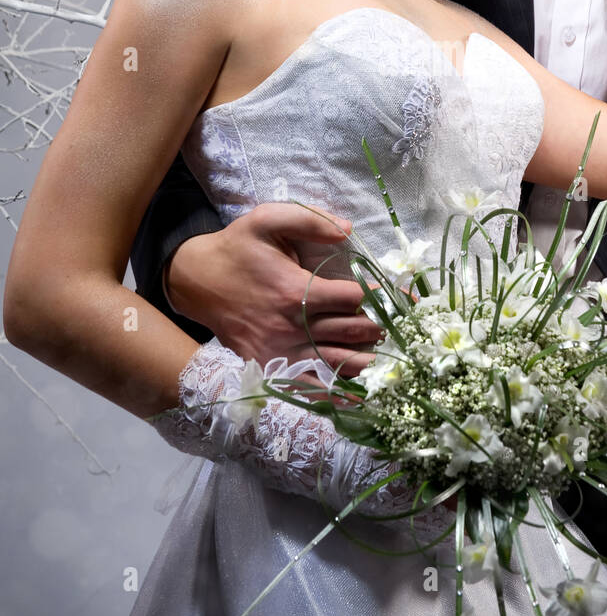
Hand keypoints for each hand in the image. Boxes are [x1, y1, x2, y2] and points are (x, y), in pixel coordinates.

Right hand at [164, 203, 381, 384]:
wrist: (196, 281)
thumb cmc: (237, 248)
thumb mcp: (266, 219)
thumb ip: (309, 220)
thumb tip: (348, 229)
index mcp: (295, 290)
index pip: (353, 298)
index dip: (377, 295)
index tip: (393, 295)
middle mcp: (291, 326)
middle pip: (352, 333)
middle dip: (381, 327)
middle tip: (401, 324)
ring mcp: (281, 351)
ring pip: (338, 363)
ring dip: (369, 360)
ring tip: (392, 355)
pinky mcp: (269, 367)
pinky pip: (310, 386)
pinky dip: (336, 392)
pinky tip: (359, 395)